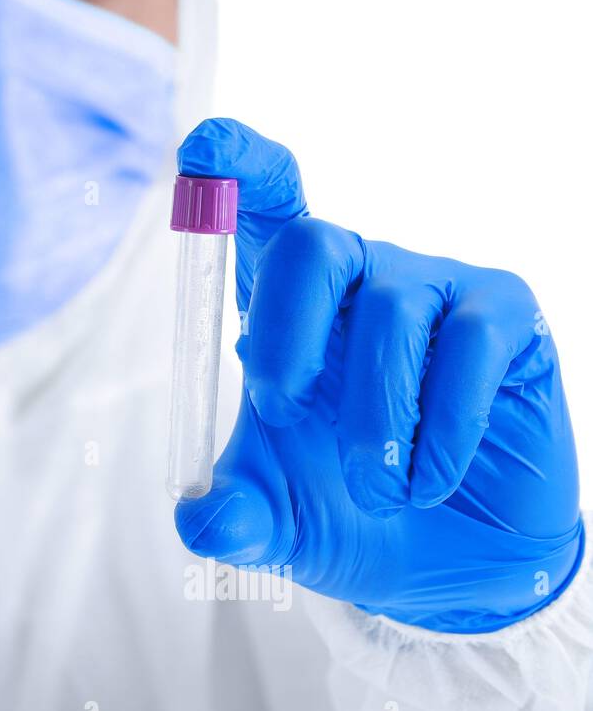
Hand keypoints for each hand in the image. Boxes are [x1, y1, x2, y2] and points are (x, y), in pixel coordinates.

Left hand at [173, 118, 583, 632]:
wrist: (448, 563)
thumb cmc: (348, 512)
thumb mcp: (273, 520)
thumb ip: (228, 518)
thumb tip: (202, 521)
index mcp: (290, 306)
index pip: (264, 209)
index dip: (237, 169)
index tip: (202, 148)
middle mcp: (360, 279)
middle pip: (314, 242)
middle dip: (286, 330)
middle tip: (285, 414)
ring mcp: (437, 291)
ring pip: (390, 312)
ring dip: (371, 420)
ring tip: (374, 491)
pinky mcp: (508, 320)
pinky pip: (470, 349)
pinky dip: (440, 430)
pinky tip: (428, 482)